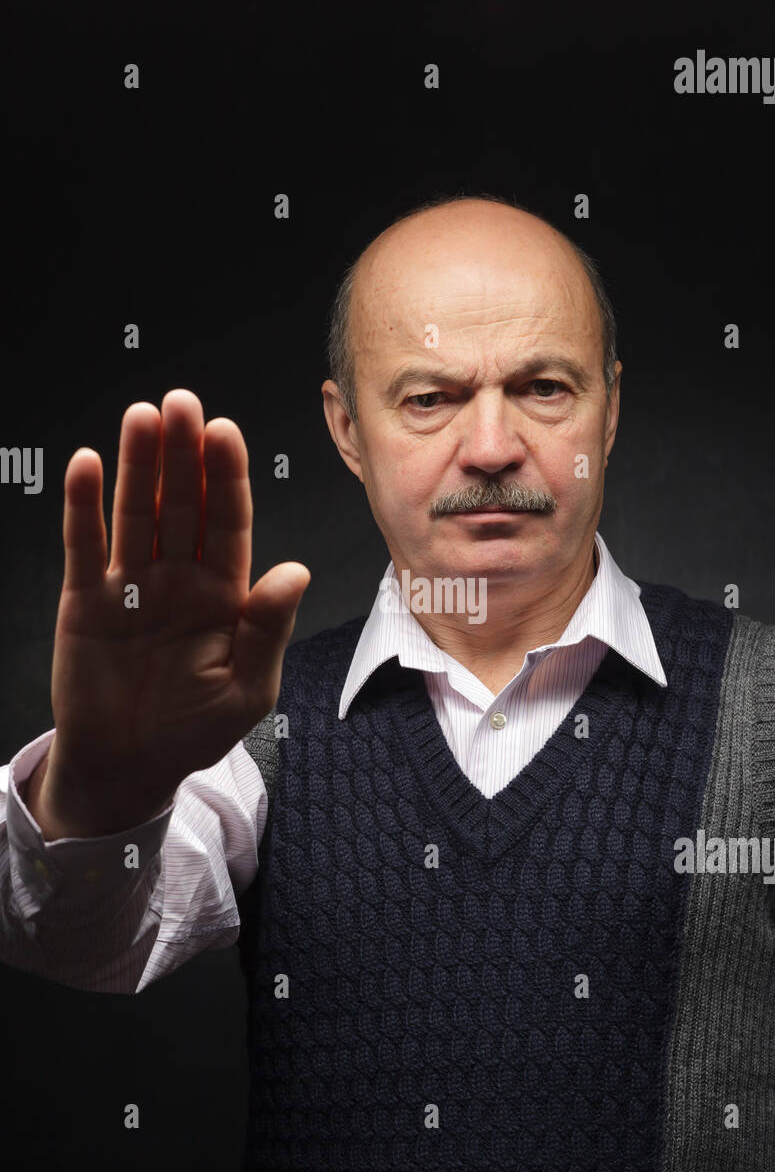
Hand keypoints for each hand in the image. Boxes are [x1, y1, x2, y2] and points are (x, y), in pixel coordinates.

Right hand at [30, 389, 308, 837]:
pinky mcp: (87, 600)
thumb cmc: (194, 731)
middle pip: (183, 504)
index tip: (226, 433)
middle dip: (184, 455)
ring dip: (139, 465)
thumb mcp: (246, 688)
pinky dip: (84, 506)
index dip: (226, 478)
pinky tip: (88, 464)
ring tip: (143, 416)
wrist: (130, 767)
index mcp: (224, 594)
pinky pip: (86, 545)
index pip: (228, 522)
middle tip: (183, 404)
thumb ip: (268, 629)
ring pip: (136, 512)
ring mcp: (131, 584)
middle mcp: (179, 577)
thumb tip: (295, 571)